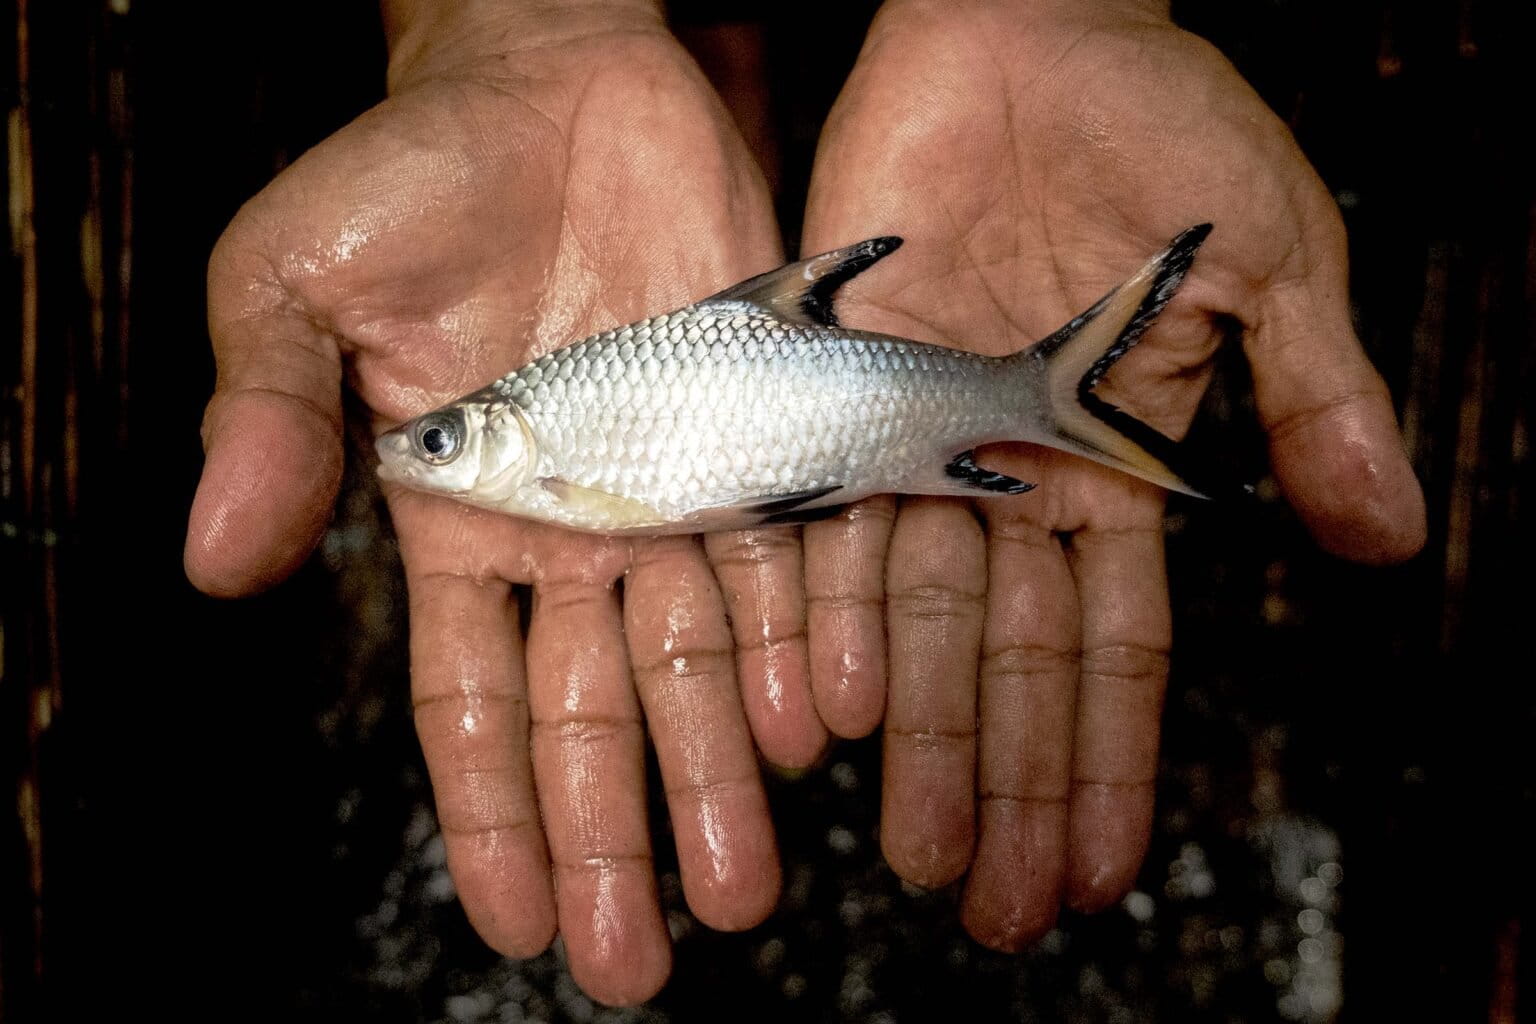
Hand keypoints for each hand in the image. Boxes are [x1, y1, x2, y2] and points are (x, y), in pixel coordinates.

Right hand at [185, 1, 814, 1001]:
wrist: (548, 74)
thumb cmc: (407, 172)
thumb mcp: (293, 284)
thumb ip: (267, 422)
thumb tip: (220, 562)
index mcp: (456, 515)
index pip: (472, 700)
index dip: (494, 815)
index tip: (520, 925)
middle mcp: (574, 523)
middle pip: (599, 712)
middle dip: (618, 835)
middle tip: (645, 957)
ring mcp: (676, 479)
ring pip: (704, 660)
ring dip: (723, 773)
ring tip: (748, 883)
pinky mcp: (762, 421)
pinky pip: (789, 553)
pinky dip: (807, 640)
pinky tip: (820, 728)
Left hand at [802, 0, 1424, 947]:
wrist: (1027, 31)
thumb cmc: (1166, 130)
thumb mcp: (1273, 261)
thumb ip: (1317, 401)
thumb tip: (1393, 541)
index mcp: (1116, 468)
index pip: (1119, 647)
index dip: (1110, 761)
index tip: (1102, 869)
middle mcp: (1010, 480)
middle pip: (1012, 665)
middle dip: (1007, 786)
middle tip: (991, 911)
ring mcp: (917, 443)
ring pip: (917, 621)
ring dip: (921, 740)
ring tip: (913, 852)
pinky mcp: (832, 390)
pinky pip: (824, 518)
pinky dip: (827, 612)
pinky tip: (828, 712)